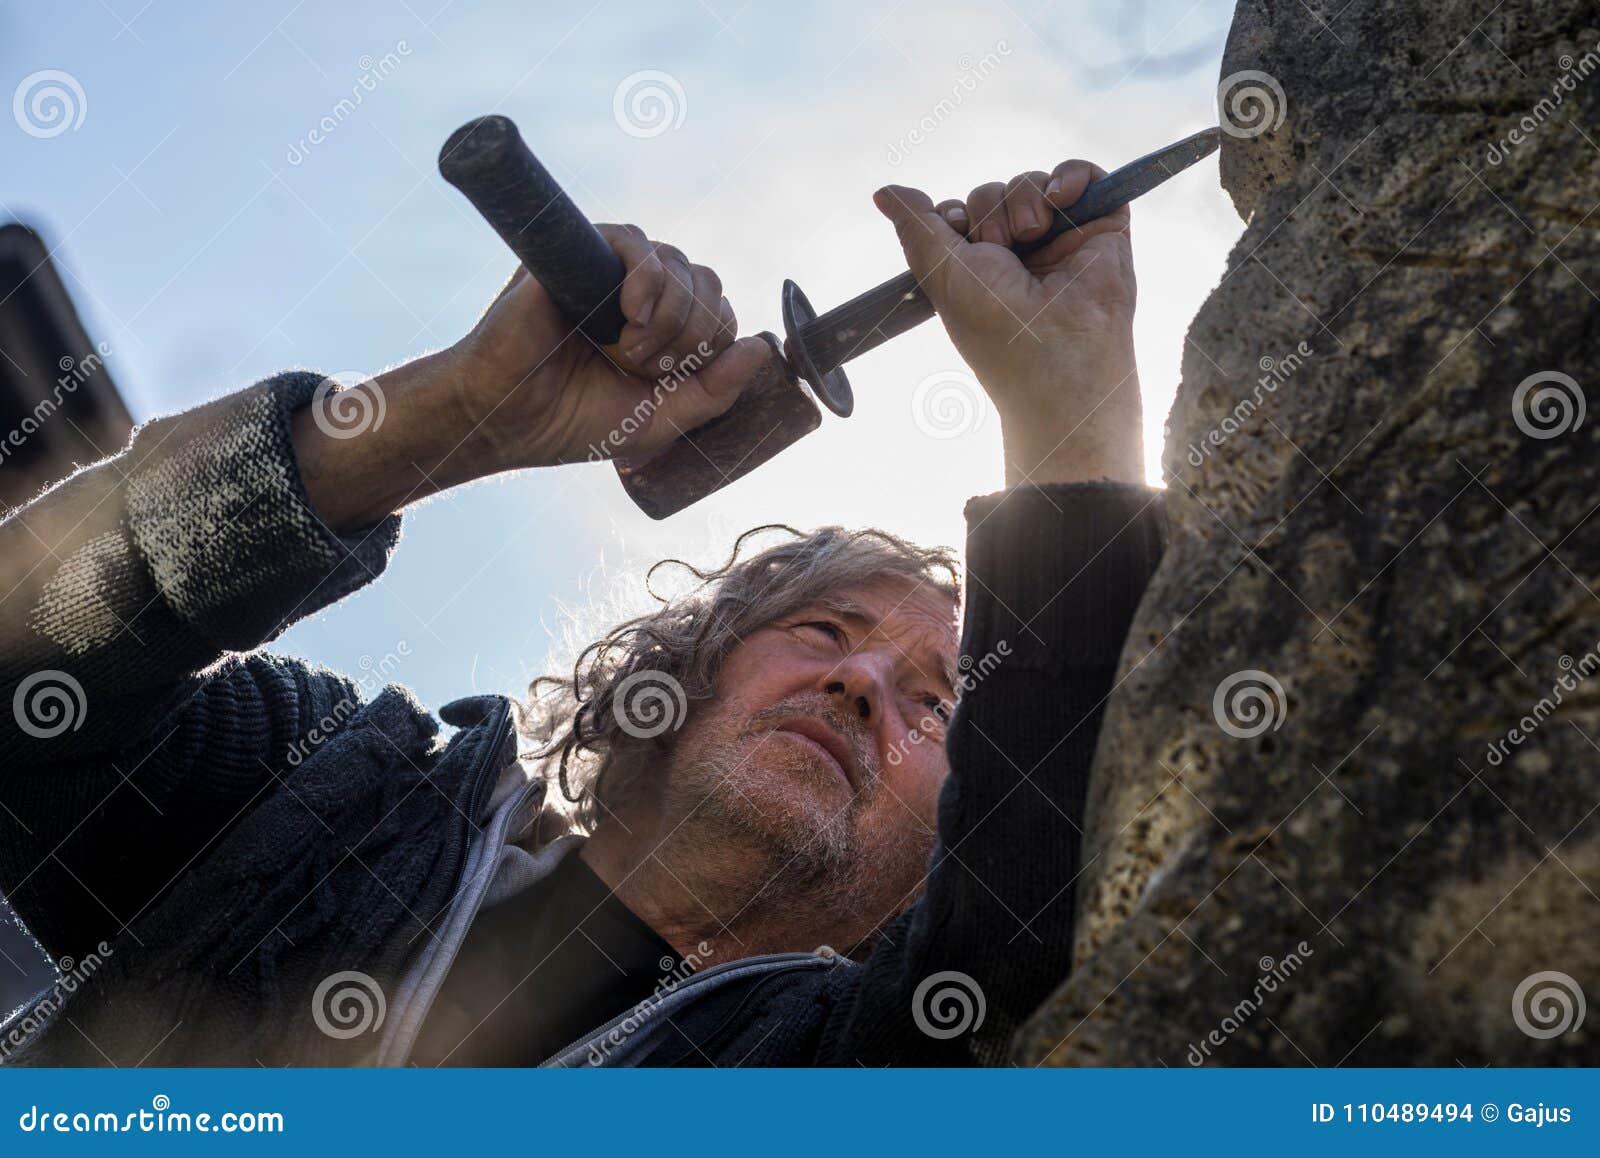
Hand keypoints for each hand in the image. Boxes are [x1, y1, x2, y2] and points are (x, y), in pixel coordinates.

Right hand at [291, 225, 768, 530]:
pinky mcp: (581, 254)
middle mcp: (641, 295)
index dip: (715, 341)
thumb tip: (762, 348)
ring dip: (670, 315)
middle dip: (693, 333)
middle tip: (647, 366)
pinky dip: (647, 276)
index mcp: (663, 331)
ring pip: (679, 265)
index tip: (676, 376)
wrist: (506, 418)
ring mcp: (612, 272)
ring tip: (629, 350)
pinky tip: (631, 312)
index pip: (720, 311)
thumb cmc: (576, 422)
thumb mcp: (662, 420)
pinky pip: (636, 242)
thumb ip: (715, 391)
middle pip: (706, 284)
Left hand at [873, 161, 1143, 485]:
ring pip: (1031, 181)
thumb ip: (915, 228)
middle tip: (1000, 250)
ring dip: (1023, 201)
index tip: (958, 236)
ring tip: (1032, 236)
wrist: (1060, 350)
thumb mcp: (941, 272)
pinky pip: (1083, 175)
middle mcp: (1021, 254)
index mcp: (981, 269)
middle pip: (992, 194)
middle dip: (988, 213)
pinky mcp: (1102, 227)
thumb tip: (883, 192)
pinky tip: (1061, 198)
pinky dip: (1070, 175)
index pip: (962, 213)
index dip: (955, 215)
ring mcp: (1062, 240)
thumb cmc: (995, 325)